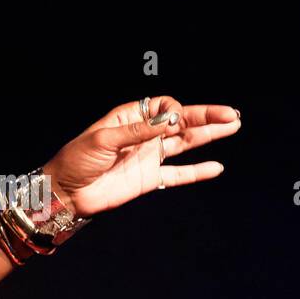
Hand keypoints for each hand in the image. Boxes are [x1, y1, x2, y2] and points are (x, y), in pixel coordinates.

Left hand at [40, 96, 241, 217]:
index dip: (173, 110)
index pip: (162, 106)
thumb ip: (137, 131)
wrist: (66, 192)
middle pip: (180, 122)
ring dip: (208, 135)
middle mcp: (143, 135)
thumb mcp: (102, 140)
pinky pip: (179, 174)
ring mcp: (148, 156)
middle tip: (232, 114)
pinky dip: (198, 171)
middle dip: (205, 116)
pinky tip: (217, 167)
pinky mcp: (150, 179)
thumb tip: (169, 119)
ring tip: (233, 126)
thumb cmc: (76, 160)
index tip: (174, 119)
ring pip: (185, 143)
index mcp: (129, 118)